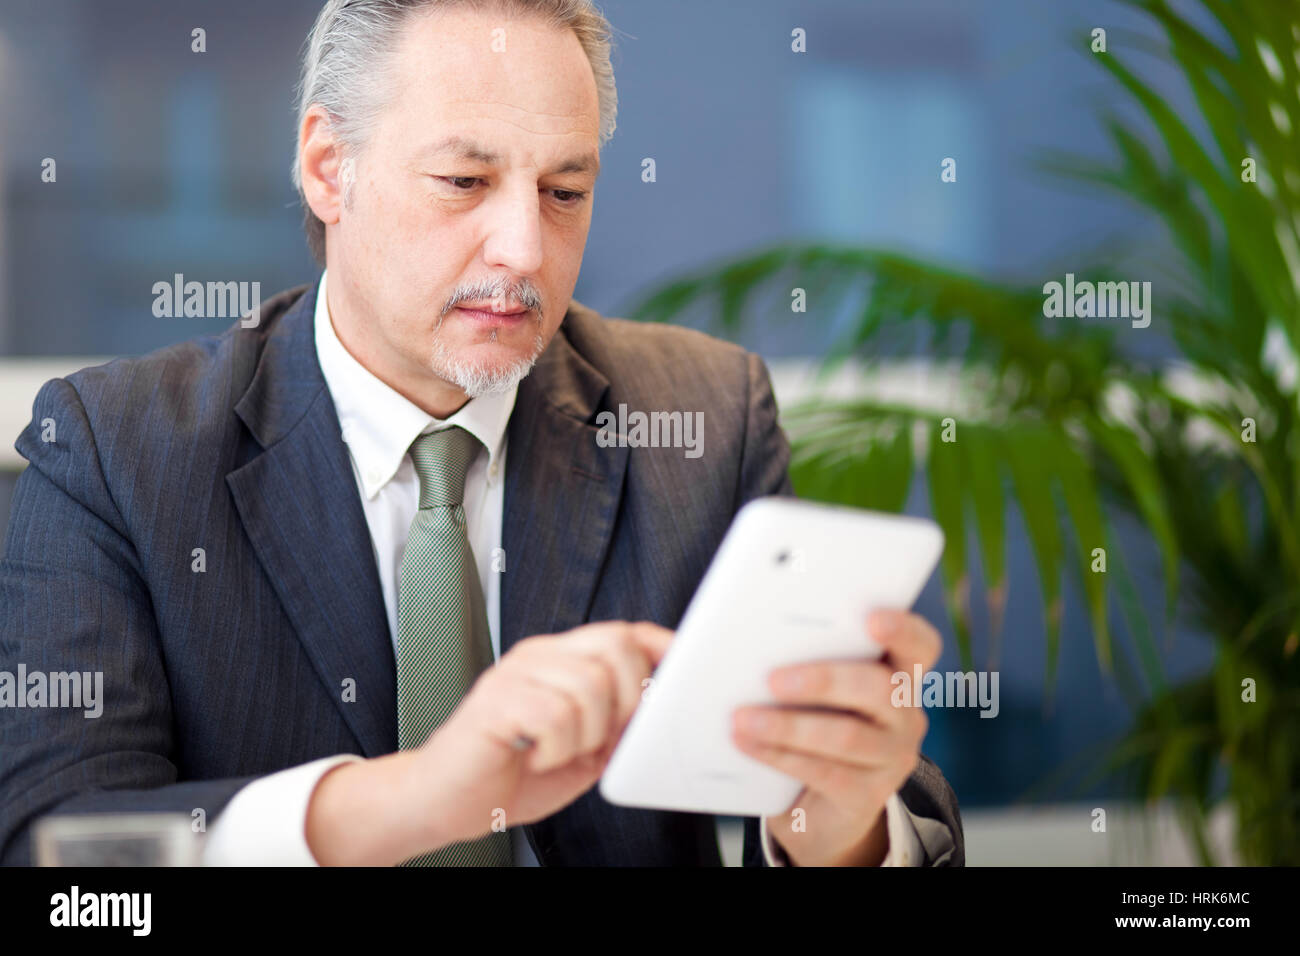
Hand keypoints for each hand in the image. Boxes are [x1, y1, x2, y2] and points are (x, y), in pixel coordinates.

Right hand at [404, 620, 671, 850]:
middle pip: (615, 646)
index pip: (621, 631)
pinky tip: (537, 756)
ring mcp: (515, 673)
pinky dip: (557, 748)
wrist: (445, 800)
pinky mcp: (496, 701)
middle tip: (601, 737)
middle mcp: (538, 656)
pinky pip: (556, 715)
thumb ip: (616, 725)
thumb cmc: (510, 773)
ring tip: (559, 751)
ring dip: (587, 734)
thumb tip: (655, 712)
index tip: (684, 665)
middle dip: (627, 698)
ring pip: (591, 685)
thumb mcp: (583, 749)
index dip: (658, 644)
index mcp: (560, 659)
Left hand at [731, 609, 939, 865]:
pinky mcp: (867, 795)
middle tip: (772, 677)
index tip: (871, 615)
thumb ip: (793, 652)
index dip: (902, 626)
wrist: (816, 804)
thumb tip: (735, 627)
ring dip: (787, 725)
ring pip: (846, 736)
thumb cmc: (806, 721)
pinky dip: (780, 755)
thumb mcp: (807, 686)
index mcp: (894, 672)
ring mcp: (891, 757)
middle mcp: (904, 713)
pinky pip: (826, 773)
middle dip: (824, 678)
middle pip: (879, 688)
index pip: (919, 643)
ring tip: (740, 717)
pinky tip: (746, 743)